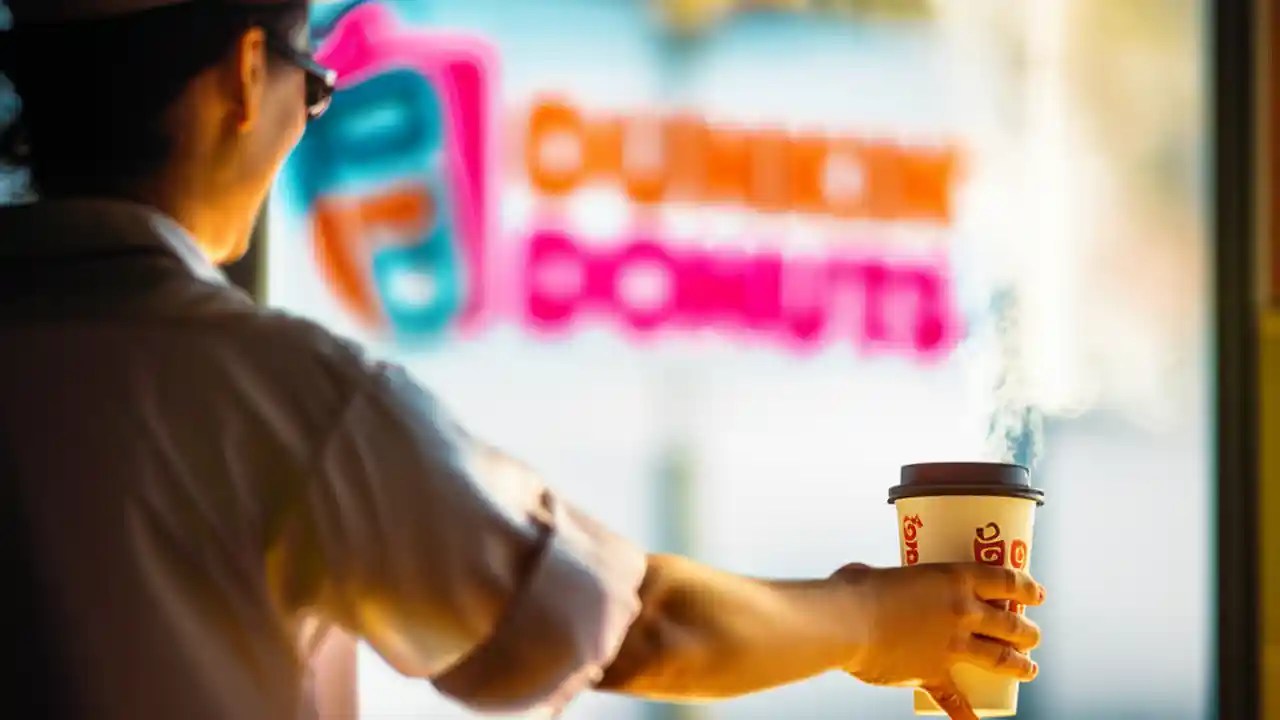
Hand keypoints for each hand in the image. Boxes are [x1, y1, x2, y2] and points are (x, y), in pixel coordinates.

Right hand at [834, 563, 1044, 719]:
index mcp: (955, 580)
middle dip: (1027, 632)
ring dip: (1020, 665)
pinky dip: (966, 713)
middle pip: (1011, 624)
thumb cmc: (857, 591)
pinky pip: (955, 699)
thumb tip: (868, 581)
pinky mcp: (933, 674)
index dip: (1027, 587)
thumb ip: (883, 581)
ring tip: (1030, 669)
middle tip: (1032, 635)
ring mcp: (952, 646)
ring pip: (1000, 658)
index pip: (1006, 580)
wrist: (848, 623)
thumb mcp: (879, 575)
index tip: (1037, 594)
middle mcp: (963, 613)